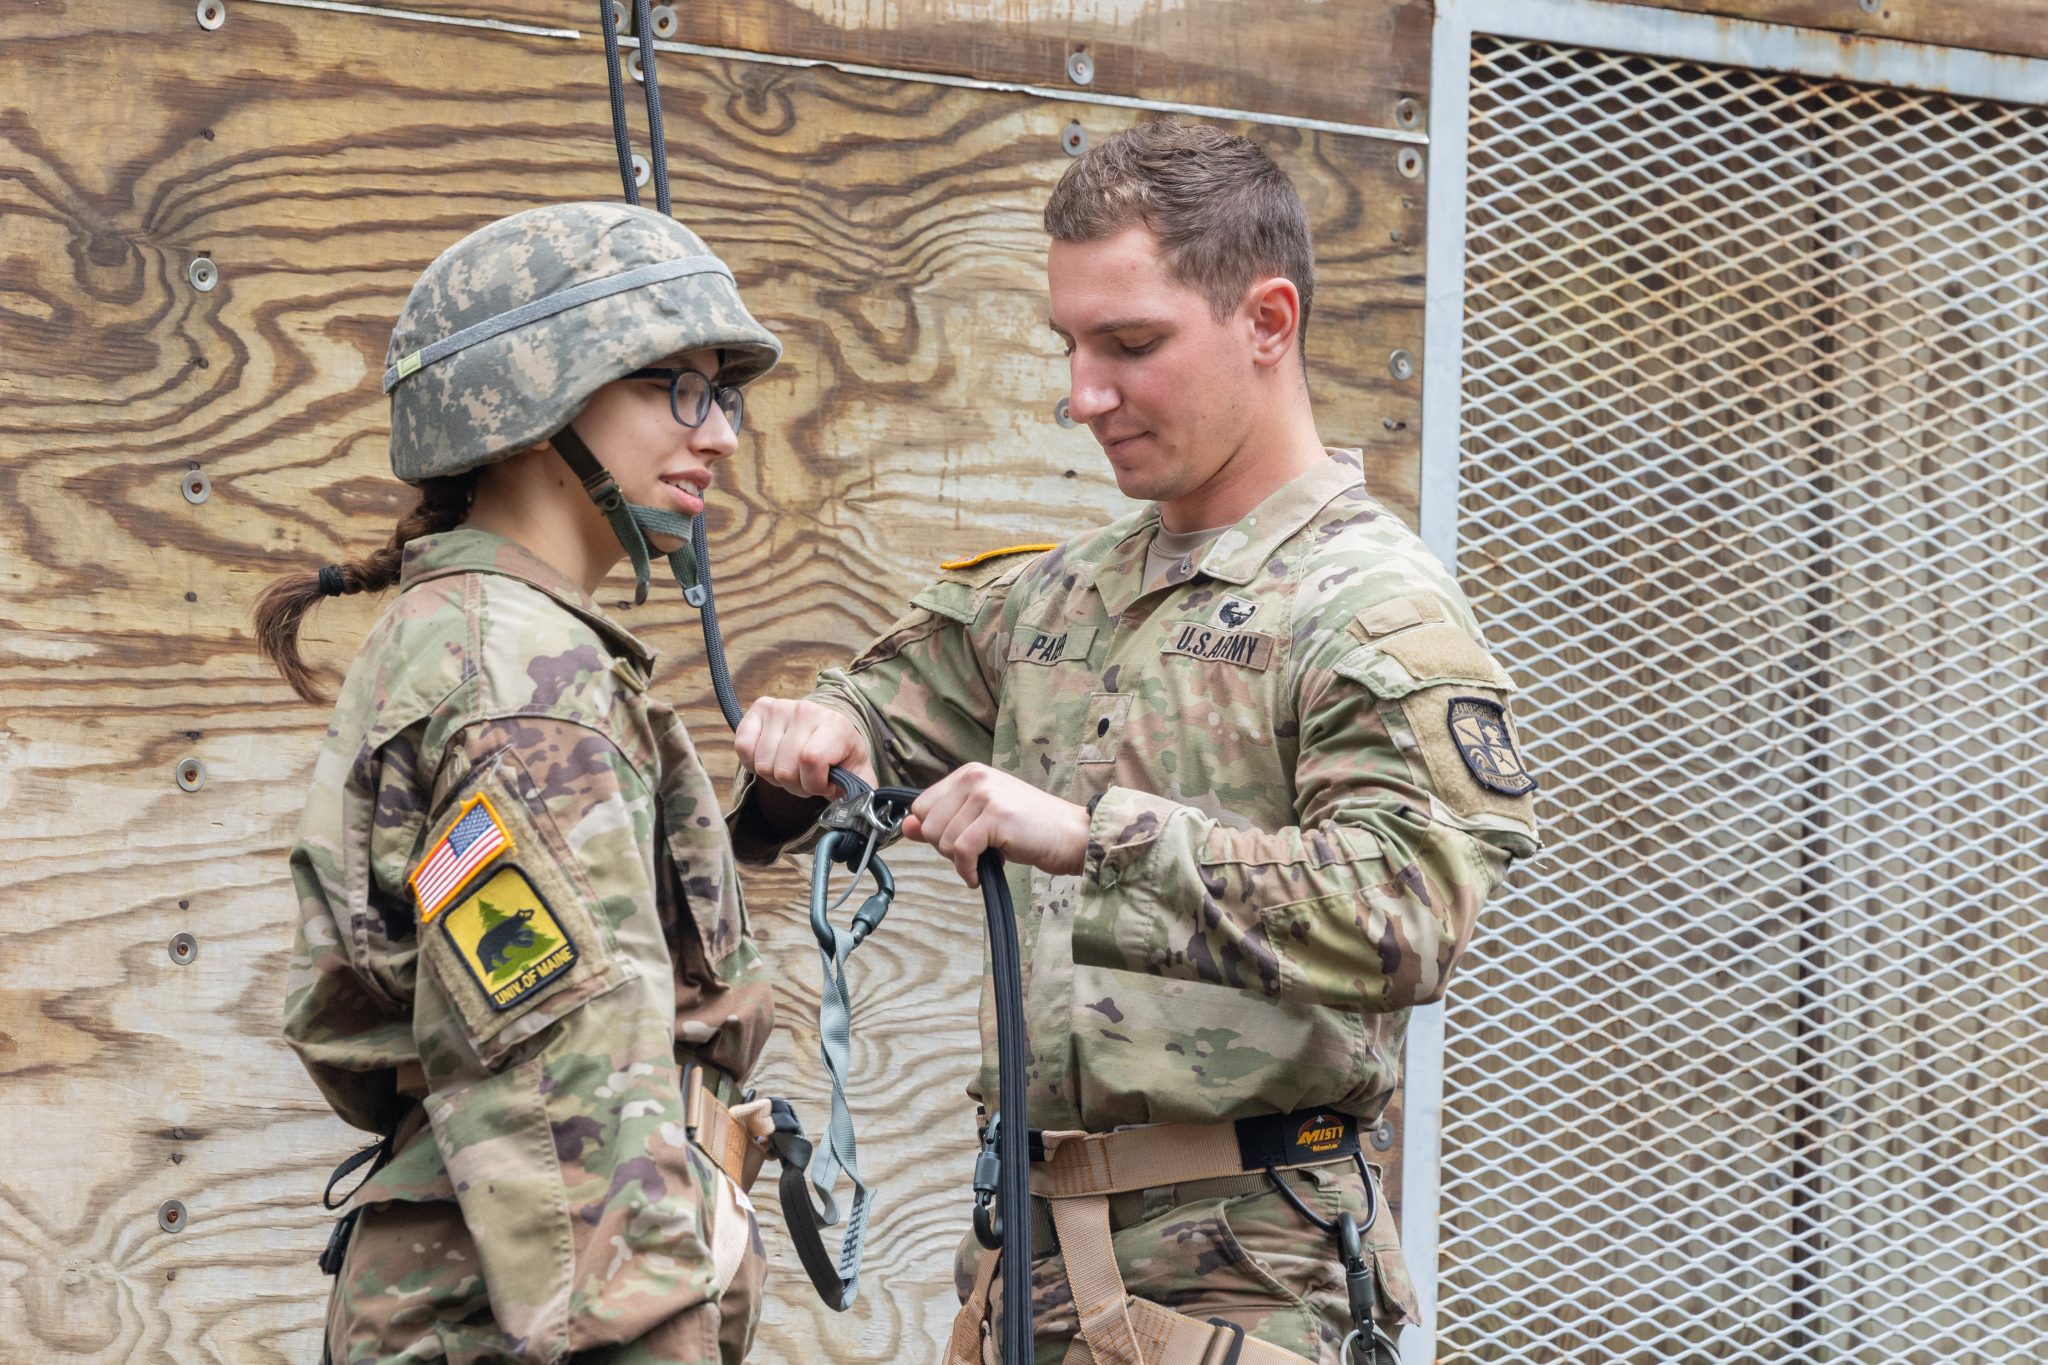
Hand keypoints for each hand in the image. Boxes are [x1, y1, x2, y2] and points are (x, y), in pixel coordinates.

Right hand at [734, 698, 875, 797]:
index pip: (811, 759)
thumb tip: (856, 814)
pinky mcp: (759, 709)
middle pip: (784, 768)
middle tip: (807, 778)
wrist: (829, 730)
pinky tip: (772, 759)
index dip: (814, 784)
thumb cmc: (841, 758)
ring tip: (793, 769)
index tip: (825, 785)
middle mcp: (807, 711)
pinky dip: (754, 763)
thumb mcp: (858, 776)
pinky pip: (743, 748)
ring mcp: (781, 708)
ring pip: (764, 764)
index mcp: (836, 725)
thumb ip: (861, 796)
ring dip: (776, 777)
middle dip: (796, 785)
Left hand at [902, 764, 1088, 885]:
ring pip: (943, 840)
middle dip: (948, 849)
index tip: (962, 843)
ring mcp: (985, 795)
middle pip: (929, 825)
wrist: (1073, 836)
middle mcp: (974, 778)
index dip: (937, 833)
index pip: (922, 807)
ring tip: (987, 859)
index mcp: (969, 773)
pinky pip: (961, 852)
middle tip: (977, 853)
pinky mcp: (996, 816)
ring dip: (961, 862)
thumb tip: (906, 828)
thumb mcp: (981, 821)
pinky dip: (968, 871)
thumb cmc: (1030, 829)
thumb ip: (943, 822)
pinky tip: (982, 874)